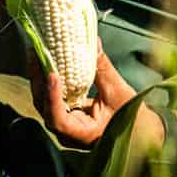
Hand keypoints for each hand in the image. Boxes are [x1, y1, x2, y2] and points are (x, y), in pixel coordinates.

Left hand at [37, 47, 162, 148]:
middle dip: (39, 79)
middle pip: (45, 107)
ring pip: (44, 101)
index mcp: (82, 134)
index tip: (52, 75)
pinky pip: (51, 96)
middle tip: (38, 53)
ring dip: (40, 77)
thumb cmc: (132, 118)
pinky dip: (48, 80)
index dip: (52, 97)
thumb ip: (102, 68)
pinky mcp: (65, 114)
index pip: (58, 120)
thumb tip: (93, 42)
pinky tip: (46, 62)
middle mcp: (68, 133)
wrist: (138, 131)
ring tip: (38, 52)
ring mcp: (65, 124)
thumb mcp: (118, 92)